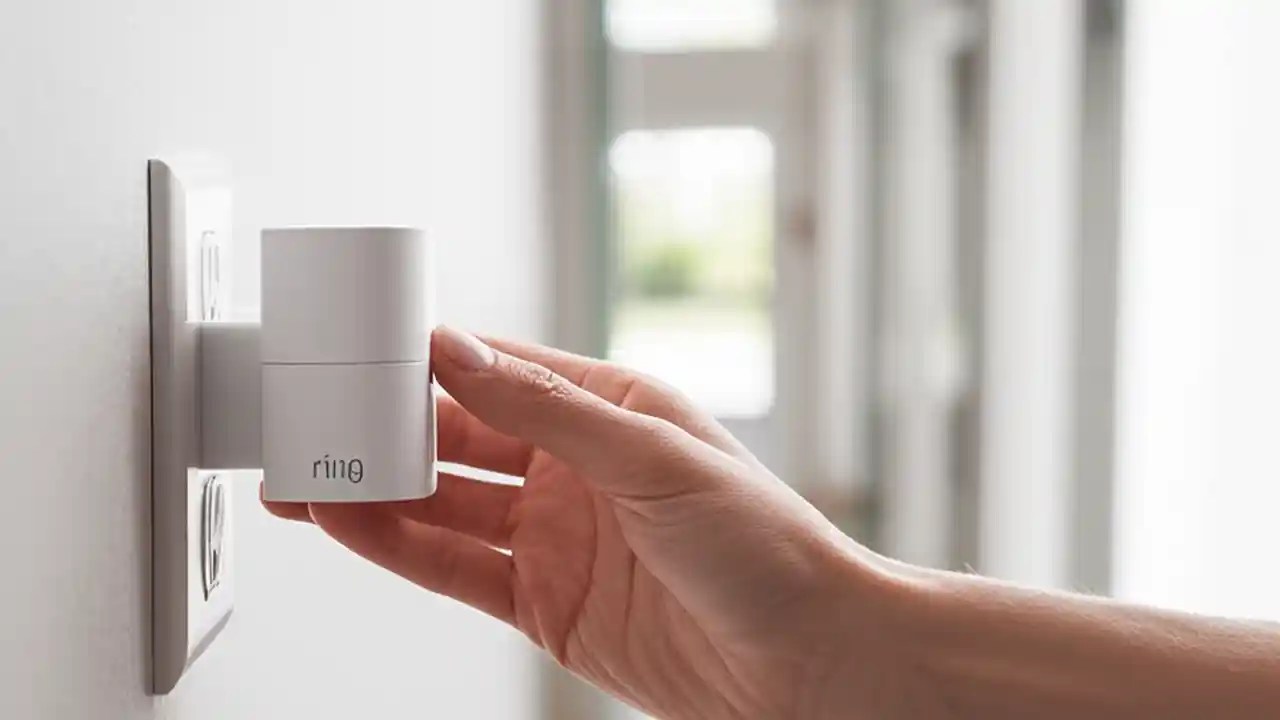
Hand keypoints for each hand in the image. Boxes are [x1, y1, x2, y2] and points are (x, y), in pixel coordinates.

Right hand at [264, 327, 896, 718]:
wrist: (808, 664)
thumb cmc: (766, 546)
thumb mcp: (654, 457)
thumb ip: (546, 407)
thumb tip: (458, 350)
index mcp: (608, 411)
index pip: (498, 371)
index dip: (428, 361)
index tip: (359, 353)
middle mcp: (575, 470)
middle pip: (458, 439)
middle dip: (385, 431)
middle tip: (312, 421)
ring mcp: (555, 538)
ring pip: (445, 507)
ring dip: (375, 493)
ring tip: (304, 478)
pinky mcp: (543, 604)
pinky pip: (455, 569)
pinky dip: (398, 549)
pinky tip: (350, 526)